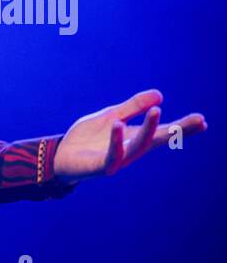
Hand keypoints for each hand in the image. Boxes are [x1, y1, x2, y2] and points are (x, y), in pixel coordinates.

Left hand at [54, 89, 206, 182]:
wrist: (59, 155)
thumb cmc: (86, 139)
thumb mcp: (110, 116)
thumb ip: (132, 107)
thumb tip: (160, 95)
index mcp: (134, 137)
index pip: (162, 131)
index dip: (182, 127)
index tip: (203, 121)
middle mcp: (130, 150)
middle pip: (158, 140)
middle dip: (178, 131)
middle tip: (198, 122)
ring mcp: (117, 159)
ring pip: (138, 147)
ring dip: (149, 129)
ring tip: (156, 111)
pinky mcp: (101, 166)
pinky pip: (112, 155)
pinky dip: (116, 140)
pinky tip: (119, 125)